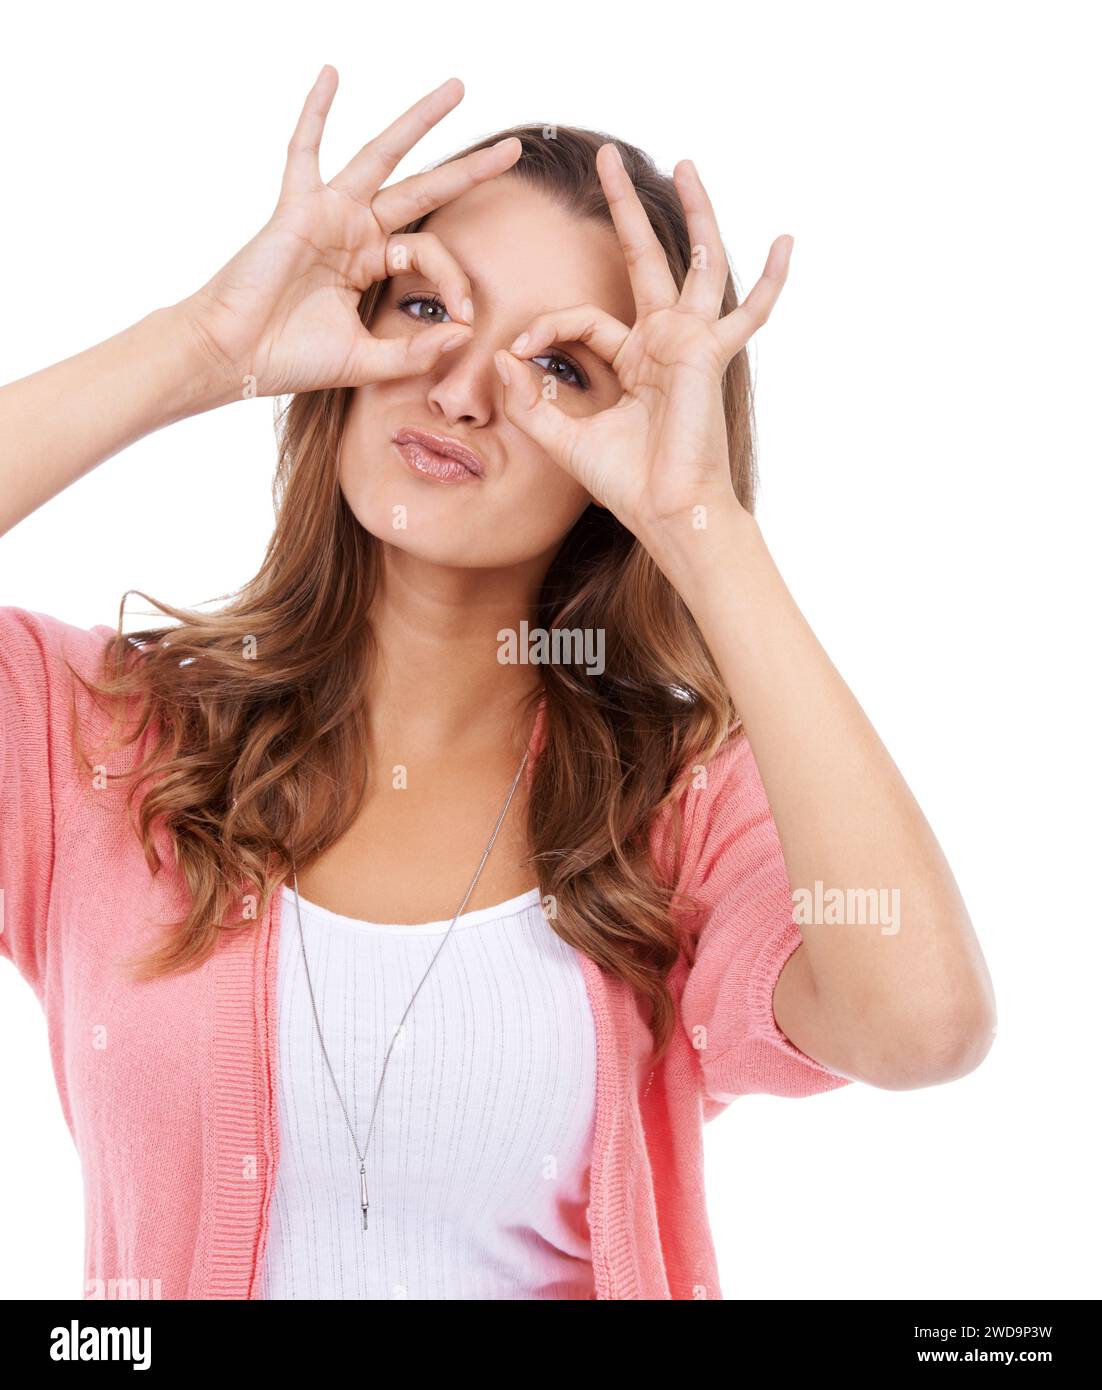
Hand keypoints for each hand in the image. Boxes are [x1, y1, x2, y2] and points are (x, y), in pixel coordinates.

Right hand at [178, 67, 518, 398]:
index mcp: (371, 265)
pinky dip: (315, 111)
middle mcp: (355, 232)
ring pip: (381, 157)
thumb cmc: (290, 358)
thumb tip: (463, 336)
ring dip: (419, 121)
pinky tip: (331, 73)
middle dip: (468, 170)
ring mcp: (328, 215)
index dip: (455, 281)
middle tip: (512, 150)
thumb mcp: (366, 361)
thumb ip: (413, 353)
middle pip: (422, 189)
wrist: (234, 356)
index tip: (463, 319)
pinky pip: (305, 151)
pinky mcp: (298, 209)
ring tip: (456, 90)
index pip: (430, 253)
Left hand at [493, 145, 790, 542]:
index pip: (584, 318)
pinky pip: (749, 313)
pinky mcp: (709, 353)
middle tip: (605, 157)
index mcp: (635, 359)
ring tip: (684, 164)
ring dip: (693, 212)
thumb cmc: (626, 484)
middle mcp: (666, 342)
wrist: (665, 512)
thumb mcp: (563, 438)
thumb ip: (530, 401)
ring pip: (698, 263)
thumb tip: (501, 356)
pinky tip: (788, 241)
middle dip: (624, 209)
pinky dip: (770, 281)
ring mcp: (693, 343)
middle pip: (645, 258)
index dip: (545, 327)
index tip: (518, 352)